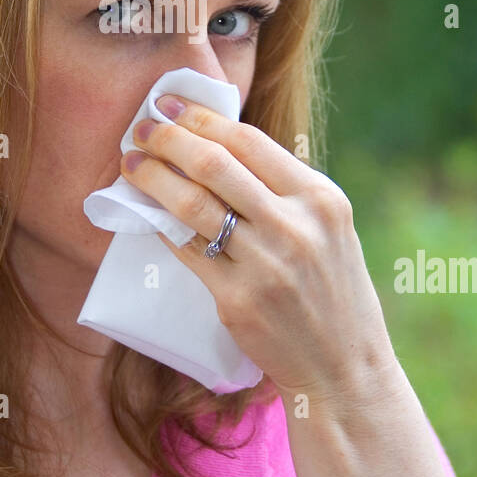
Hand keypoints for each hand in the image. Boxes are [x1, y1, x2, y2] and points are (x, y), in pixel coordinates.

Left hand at [121, 93, 400, 407]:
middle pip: (215, 164)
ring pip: (192, 204)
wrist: (345, 369)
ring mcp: (266, 265)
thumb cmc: (333, 293)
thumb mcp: (329, 229)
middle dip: (170, 138)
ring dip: (153, 178)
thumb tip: (218, 148)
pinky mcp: (237, 301)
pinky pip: (185, 250)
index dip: (204, 118)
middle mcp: (295, 226)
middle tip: (142, 128)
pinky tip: (146, 213)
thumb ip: (286, 191)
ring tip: (131, 164)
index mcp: (321, 199)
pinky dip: (160, 225)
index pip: (250, 141)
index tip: (173, 106)